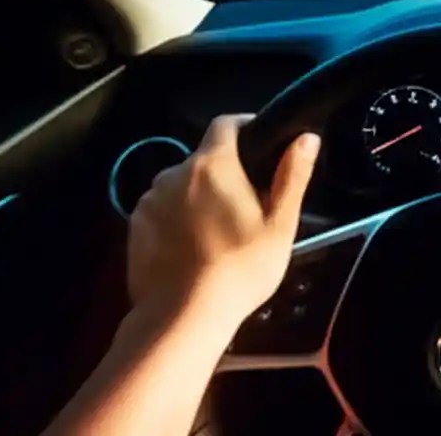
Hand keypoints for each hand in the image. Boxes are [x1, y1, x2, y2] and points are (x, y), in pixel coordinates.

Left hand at [127, 115, 320, 327]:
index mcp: (213, 164)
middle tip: (246, 207)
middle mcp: (174, 172)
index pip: (225, 124)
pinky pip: (161, 211)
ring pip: (181, 187)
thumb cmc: (241, 268)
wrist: (183, 317)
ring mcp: (148, 200)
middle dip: (224, 174)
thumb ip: (292, 175)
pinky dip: (176, 220)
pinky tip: (190, 249)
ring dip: (197, 198)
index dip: (245, 126)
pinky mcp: (133, 227)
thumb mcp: (279, 225)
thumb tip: (307, 137)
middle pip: (204, 160)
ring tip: (216, 233)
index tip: (261, 146)